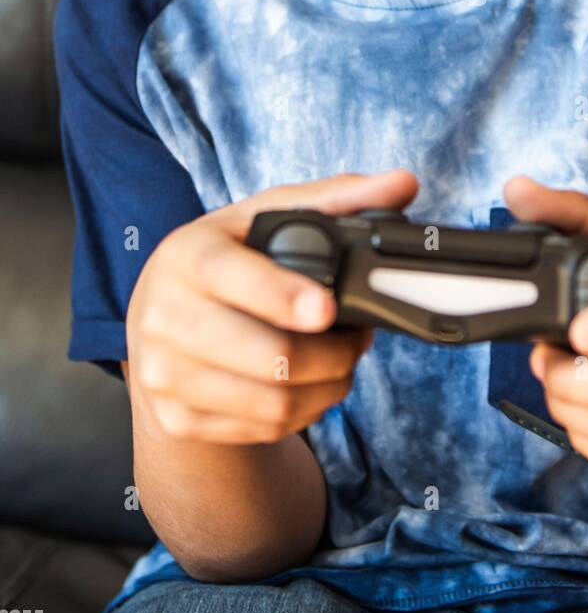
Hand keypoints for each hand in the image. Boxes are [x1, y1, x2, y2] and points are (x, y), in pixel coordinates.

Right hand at [126, 168, 418, 443]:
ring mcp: (164, 374)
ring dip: (327, 387)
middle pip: (269, 357)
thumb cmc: (227, 257)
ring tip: (340, 362)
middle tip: (358, 338)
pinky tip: (309, 386)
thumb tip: (404, 183)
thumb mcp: (267, 218)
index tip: (327, 310)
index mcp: (186, 256)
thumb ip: (337, 198)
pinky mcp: (176, 418)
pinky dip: (302, 412)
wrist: (158, 318)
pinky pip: (262, 429)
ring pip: (274, 403)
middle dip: (333, 355)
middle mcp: (163, 317)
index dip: (283, 297)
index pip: (232, 278)